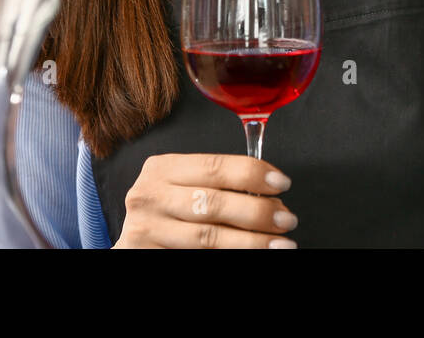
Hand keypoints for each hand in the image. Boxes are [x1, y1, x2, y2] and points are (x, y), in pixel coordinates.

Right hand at [111, 153, 297, 247]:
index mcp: (161, 168)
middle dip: (257, 211)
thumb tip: (271, 196)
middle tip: (287, 219)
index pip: (214, 166)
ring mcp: (145, 230)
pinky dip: (232, 256)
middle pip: (213, 203)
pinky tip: (254, 255)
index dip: (252, 174)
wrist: (137, 242)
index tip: (282, 183)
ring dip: (252, 241)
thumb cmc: (170, 209)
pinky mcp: (147, 256)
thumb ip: (219, 183)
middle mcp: (148, 196)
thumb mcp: (184, 185)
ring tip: (281, 243)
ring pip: (208, 237)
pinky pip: (199, 256)